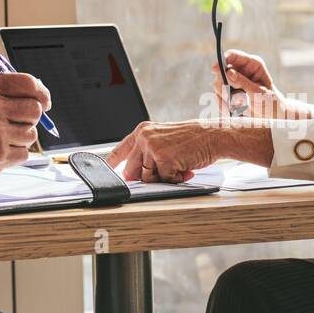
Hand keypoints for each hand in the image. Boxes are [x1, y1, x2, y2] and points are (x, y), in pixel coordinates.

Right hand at [0, 73, 51, 190]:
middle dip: (31, 116)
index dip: (41, 92)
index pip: (27, 83)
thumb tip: (33, 91)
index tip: (44, 100)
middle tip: (19, 121)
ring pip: (31, 133)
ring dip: (20, 137)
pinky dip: (14, 154)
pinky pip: (24, 153)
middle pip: (34, 109)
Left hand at [106, 120, 272, 181]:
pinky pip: (164, 181)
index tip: (99, 172)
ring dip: (164, 177)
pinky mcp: (163, 159)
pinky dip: (176, 178)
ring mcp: (153, 148)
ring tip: (179, 165)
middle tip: (166, 168)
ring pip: (147, 178)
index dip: (109, 164)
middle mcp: (144, 137)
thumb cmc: (192, 139)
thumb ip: (147, 153)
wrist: (213, 135)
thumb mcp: (165, 139)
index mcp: (143, 131)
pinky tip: (185, 167)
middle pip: (132, 171)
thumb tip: (132, 175)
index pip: (119, 151)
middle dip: (147, 176)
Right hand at [211, 49, 302, 119]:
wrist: (271, 116)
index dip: (222, 60)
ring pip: (218, 85)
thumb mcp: (259, 93)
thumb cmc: (270, 102)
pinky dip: (224, 105)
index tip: (215, 68)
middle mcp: (241, 70)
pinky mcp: (229, 92)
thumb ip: (244, 82)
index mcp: (252, 65)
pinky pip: (218, 97)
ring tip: (239, 106)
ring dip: (226, 98)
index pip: (233, 56)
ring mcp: (233, 81)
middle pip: (221, 71)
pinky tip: (233, 111)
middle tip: (231, 96)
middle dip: (224, 85)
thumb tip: (228, 72)